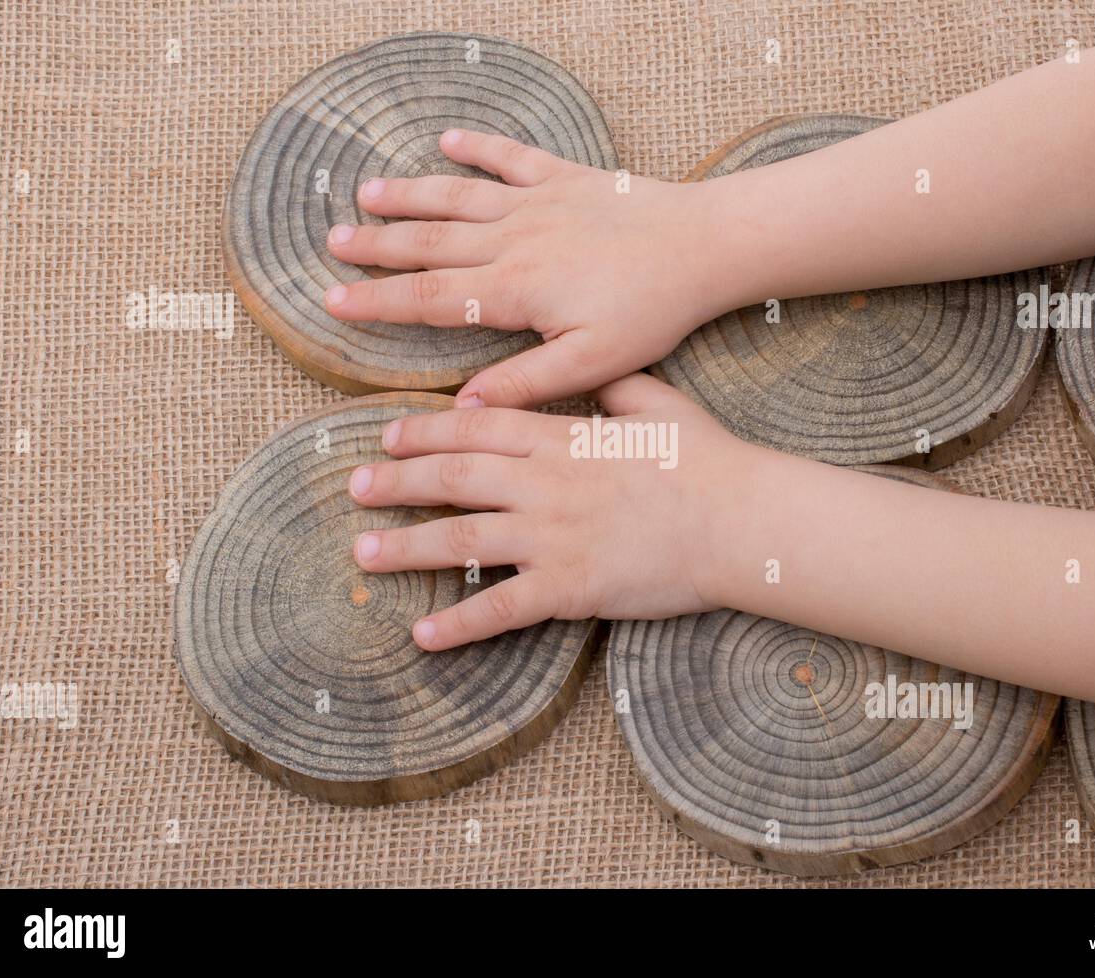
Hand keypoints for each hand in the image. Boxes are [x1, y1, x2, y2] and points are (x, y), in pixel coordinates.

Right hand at [324, 129, 726, 407]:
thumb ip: (525, 383)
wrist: (701, 248)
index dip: (378, 302)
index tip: (334, 302)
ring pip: (458, 197)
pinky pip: (512, 158)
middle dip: (376, 246)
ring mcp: (538, 203)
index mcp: (515, 291)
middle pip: (429, 243)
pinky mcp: (567, 177)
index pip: (430, 299)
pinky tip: (448, 139)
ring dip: (409, 195)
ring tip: (365, 195)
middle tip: (331, 246)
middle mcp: (514, 240)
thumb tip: (464, 406)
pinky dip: (479, 147)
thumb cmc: (652, 312)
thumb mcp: (591, 363)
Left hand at [345, 374, 755, 648]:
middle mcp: (543, 484)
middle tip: (355, 486)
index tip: (387, 435)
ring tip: (363, 554)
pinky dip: (459, 624)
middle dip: (396, 482)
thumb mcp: (658, 403)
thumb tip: (593, 372)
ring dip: (405, 547)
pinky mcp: (569, 587)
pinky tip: (422, 636)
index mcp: (561, 437)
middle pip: (451, 478)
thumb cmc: (706, 459)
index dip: (423, 431)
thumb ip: (614, 387)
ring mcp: (552, 537)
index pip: (475, 428)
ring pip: (459, 539)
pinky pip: (501, 609)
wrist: (739, 519)